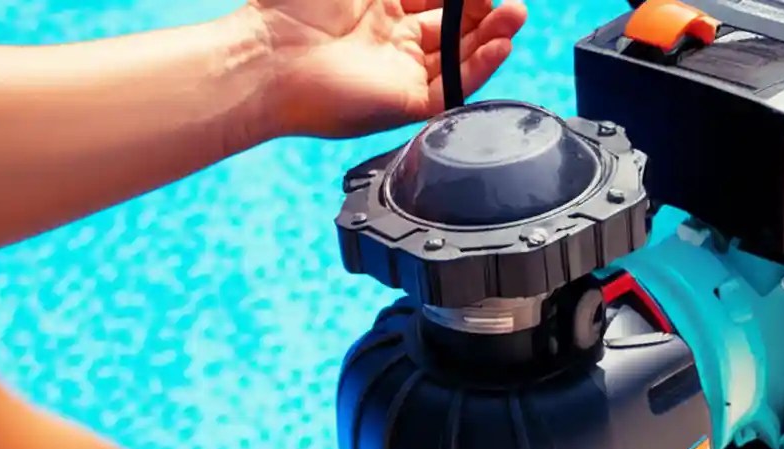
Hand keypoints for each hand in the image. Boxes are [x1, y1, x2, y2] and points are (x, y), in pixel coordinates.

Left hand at [244, 0, 527, 138]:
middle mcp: (393, 40)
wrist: (268, 58)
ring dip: (492, 36)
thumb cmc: (294, 7)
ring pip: (461, 56)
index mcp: (379, 5)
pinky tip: (500, 46)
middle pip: (456, 26)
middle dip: (486, 11)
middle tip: (509, 2)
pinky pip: (454, 87)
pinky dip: (481, 67)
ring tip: (515, 17)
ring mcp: (402, 72)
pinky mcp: (407, 104)